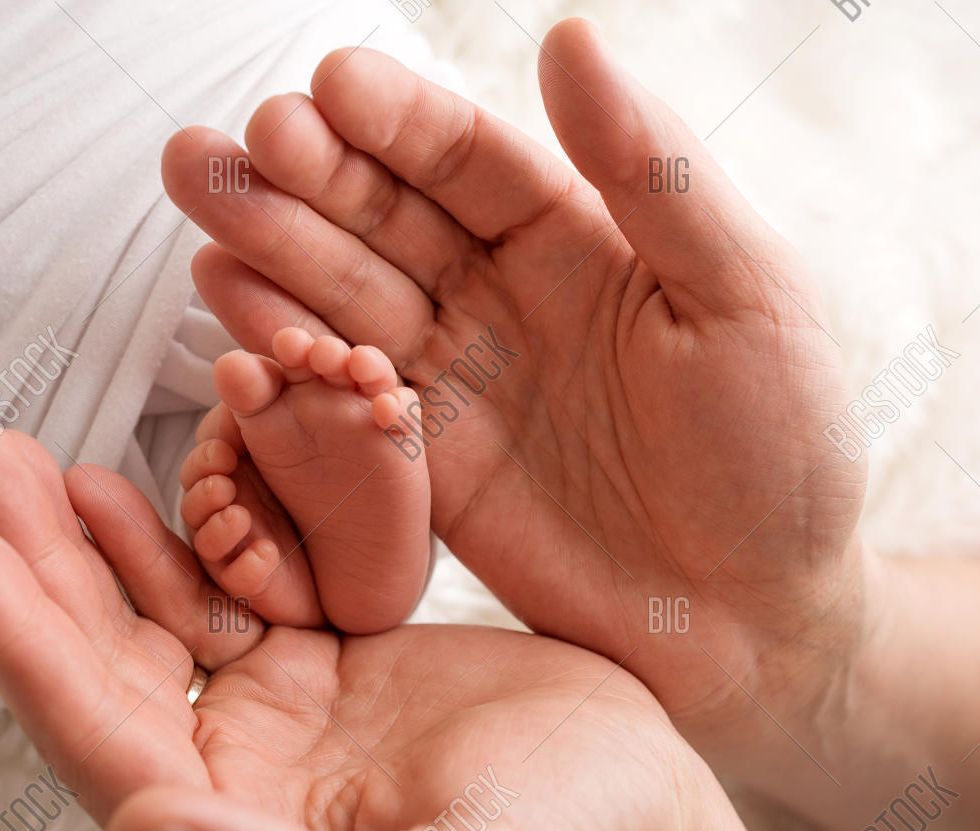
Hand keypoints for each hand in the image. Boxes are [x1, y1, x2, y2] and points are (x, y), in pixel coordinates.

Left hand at [0, 428, 838, 830]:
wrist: (646, 808)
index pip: (101, 739)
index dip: (19, 642)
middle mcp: (233, 786)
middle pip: (103, 665)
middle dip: (28, 563)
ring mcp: (270, 722)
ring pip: (149, 621)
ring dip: (78, 540)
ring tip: (11, 451)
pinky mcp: (314, 664)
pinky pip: (222, 589)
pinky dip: (171, 534)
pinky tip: (122, 481)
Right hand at [163, 19, 871, 765]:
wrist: (752, 623)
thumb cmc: (780, 456)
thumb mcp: (747, 297)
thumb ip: (654, 174)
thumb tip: (570, 37)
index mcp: (583, 240)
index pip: (473, 160)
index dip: (401, 121)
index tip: (330, 82)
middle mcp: (504, 298)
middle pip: (387, 218)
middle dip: (304, 177)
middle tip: (225, 142)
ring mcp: (457, 381)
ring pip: (346, 296)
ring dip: (270, 248)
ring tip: (199, 202)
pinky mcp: (422, 465)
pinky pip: (339, 395)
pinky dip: (283, 348)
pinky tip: (227, 299)